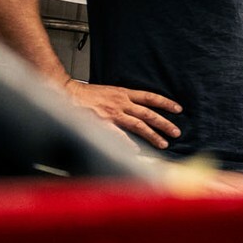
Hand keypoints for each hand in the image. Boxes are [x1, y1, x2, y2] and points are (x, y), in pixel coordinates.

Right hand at [66, 79, 181, 148]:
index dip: (165, 103)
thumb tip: (136, 107)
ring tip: (164, 143)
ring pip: (139, 125)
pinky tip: (137, 150)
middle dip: (165, 123)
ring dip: (153, 135)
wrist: (65, 93)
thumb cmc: (85, 94)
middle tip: (176, 132)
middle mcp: (121, 103)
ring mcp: (112, 114)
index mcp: (123, 93)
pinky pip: (118, 135)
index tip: (178, 109)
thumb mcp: (109, 91)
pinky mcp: (101, 123)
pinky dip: (128, 143)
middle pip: (149, 114)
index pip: (150, 97)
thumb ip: (123, 99)